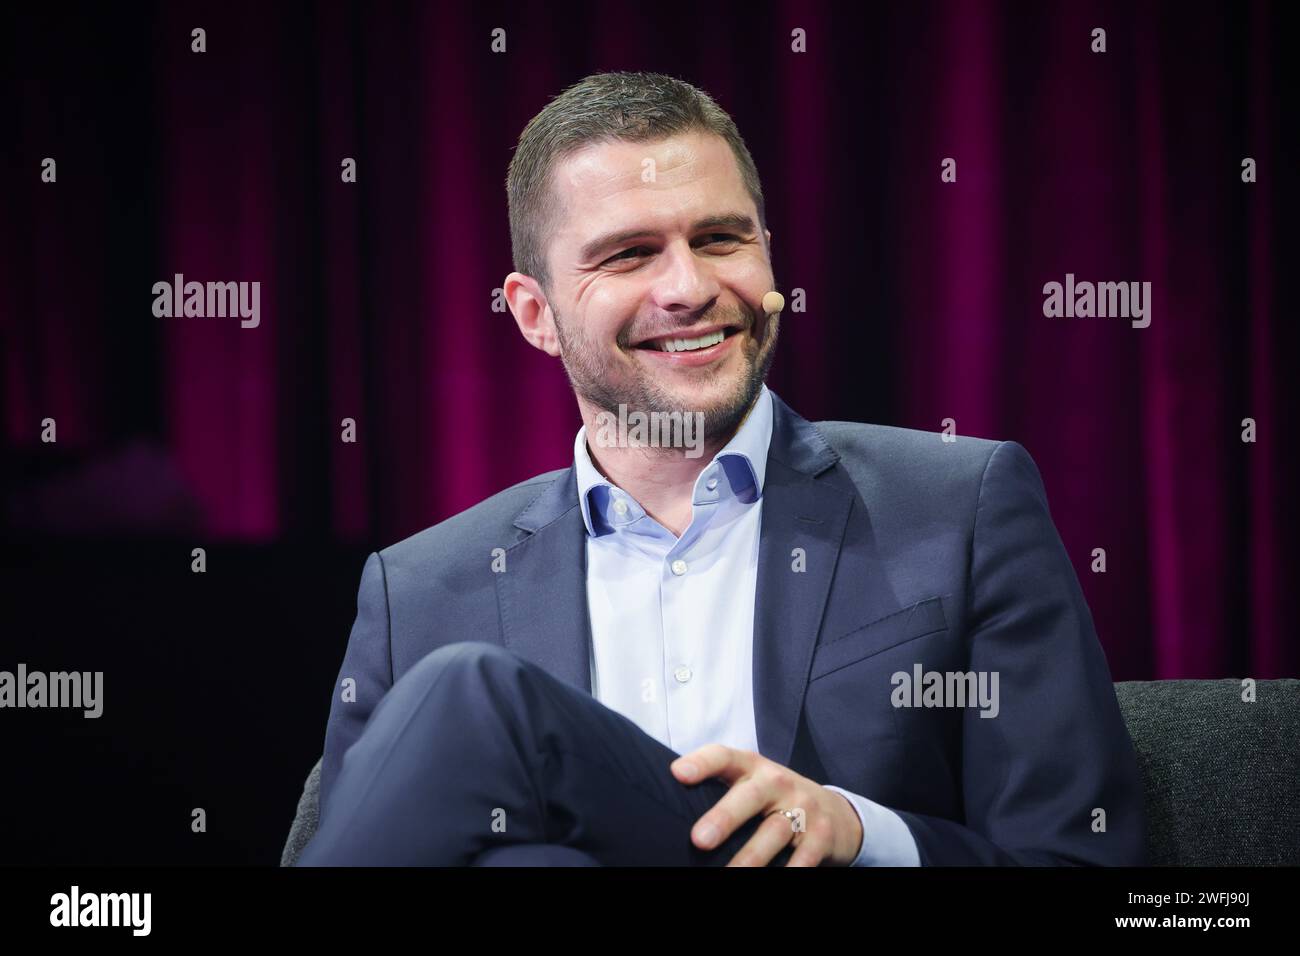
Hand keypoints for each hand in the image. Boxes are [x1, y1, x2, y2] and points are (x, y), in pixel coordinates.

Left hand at [670, 744, 863, 865]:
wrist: (836, 814)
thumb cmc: (776, 800)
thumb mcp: (752, 784)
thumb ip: (719, 789)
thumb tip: (667, 806)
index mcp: (752, 768)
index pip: (724, 756)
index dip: (701, 762)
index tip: (677, 773)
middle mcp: (777, 783)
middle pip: (749, 796)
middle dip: (725, 816)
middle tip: (698, 839)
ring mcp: (803, 808)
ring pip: (774, 832)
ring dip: (750, 857)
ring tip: (729, 876)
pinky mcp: (822, 835)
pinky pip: (803, 857)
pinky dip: (788, 871)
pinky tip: (772, 881)